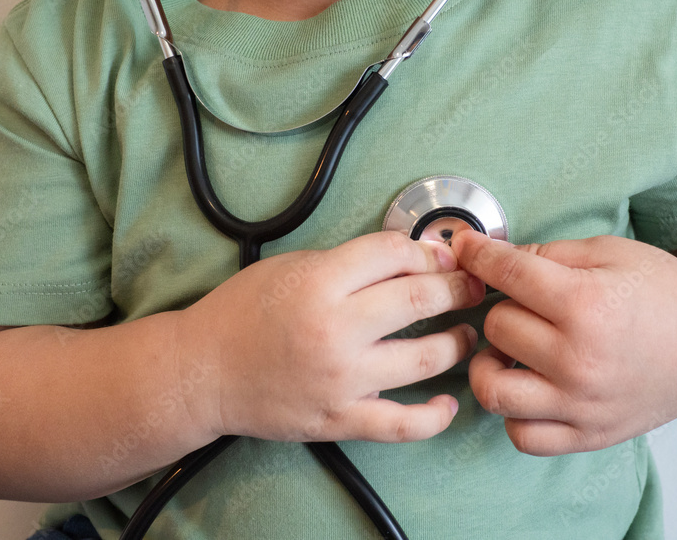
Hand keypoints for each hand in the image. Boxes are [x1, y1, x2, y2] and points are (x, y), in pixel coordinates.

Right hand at [176, 232, 484, 443]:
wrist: (202, 372)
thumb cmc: (242, 312)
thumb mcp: (292, 265)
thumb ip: (351, 260)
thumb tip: (414, 257)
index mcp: (319, 283)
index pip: (395, 253)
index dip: (429, 251)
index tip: (443, 257)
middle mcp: (335, 330)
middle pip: (421, 300)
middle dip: (459, 289)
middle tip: (473, 287)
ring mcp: (340, 380)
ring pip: (426, 359)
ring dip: (458, 343)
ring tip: (465, 333)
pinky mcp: (339, 419)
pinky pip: (403, 424)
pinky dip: (435, 414)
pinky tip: (448, 400)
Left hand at [452, 231, 676, 455]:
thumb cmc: (666, 293)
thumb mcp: (609, 252)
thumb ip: (546, 253)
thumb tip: (489, 256)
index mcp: (587, 304)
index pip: (505, 274)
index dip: (477, 254)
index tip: (465, 247)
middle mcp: (580, 360)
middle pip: (496, 326)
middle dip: (503, 305)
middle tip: (526, 302)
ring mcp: (582, 405)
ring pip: (492, 387)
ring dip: (492, 362)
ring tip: (514, 348)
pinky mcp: (588, 435)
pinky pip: (521, 435)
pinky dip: (514, 411)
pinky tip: (529, 384)